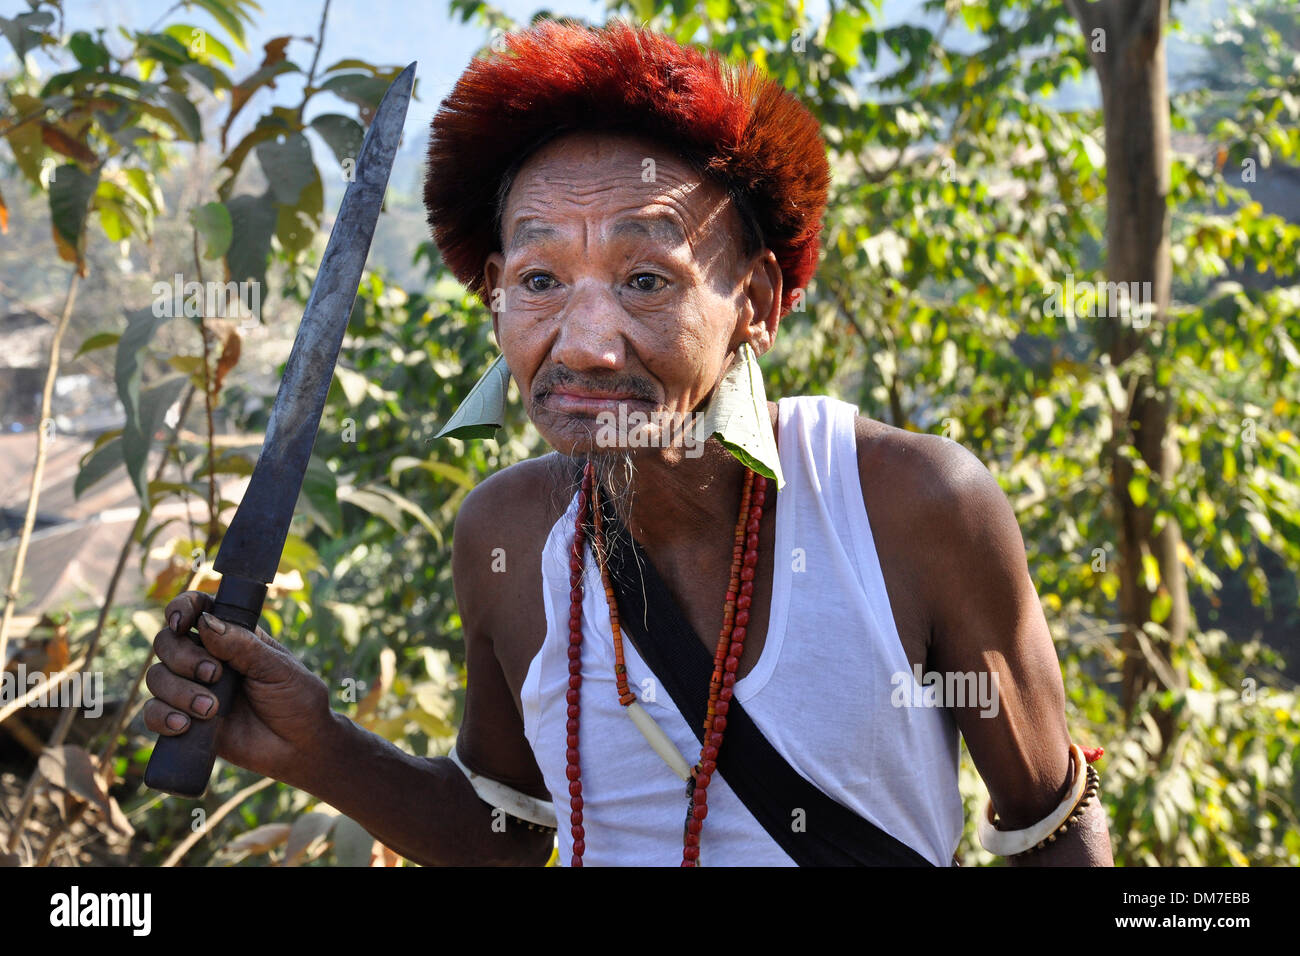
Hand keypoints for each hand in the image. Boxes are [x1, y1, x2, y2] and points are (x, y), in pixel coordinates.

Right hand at [143, 590, 335, 786]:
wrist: (299, 745)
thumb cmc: (296, 699)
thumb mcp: (278, 668)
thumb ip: (243, 646)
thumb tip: (207, 622)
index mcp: (232, 637)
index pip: (196, 610)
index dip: (181, 608)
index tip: (181, 622)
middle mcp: (206, 659)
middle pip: (167, 642)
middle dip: (183, 657)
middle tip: (215, 675)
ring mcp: (193, 689)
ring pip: (157, 677)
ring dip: (178, 691)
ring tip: (211, 709)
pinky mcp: (185, 721)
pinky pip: (152, 713)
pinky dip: (162, 717)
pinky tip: (184, 725)